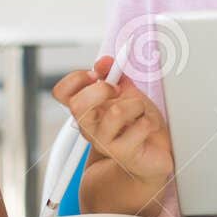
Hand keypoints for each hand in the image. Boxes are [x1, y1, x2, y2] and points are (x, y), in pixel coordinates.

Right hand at [53, 56, 173, 183]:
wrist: (155, 154)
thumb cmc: (138, 125)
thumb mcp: (127, 94)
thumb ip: (115, 76)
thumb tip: (104, 62)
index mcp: (86, 111)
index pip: (62, 92)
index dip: (77, 78)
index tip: (97, 74)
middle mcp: (90, 128)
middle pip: (77, 105)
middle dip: (103, 89)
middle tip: (119, 90)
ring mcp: (105, 144)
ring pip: (116, 112)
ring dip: (137, 105)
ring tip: (141, 112)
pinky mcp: (125, 155)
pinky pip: (141, 126)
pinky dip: (151, 120)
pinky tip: (149, 128)